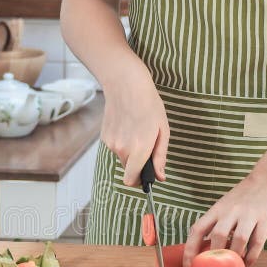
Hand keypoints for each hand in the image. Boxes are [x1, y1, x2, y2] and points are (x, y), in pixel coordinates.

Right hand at [101, 61, 169, 186]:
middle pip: (128, 169)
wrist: (125, 84)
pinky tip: (127, 125)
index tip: (145, 175)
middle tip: (146, 143)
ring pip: (122, 157)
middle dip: (137, 163)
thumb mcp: (163, 130)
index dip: (139, 181)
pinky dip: (121, 141)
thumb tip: (160, 177)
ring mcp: (110, 143)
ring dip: (130, 151)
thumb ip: (160, 157)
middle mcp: (121, 149)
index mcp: (139, 149)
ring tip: (136, 129)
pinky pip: (115, 147)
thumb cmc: (149, 105)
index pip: (131, 180)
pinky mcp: (104, 137)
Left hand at [182, 174, 266, 266]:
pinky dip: (251, 256)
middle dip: (213, 255)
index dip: (190, 248)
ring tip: (232, 266)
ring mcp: (249, 215)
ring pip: (239, 239)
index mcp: (217, 209)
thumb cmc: (242, 197)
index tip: (188, 265)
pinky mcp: (266, 220)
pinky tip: (247, 263)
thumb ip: (214, 223)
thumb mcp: (223, 205)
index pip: (198, 229)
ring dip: (234, 256)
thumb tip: (201, 249)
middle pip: (218, 235)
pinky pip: (257, 242)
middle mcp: (231, 211)